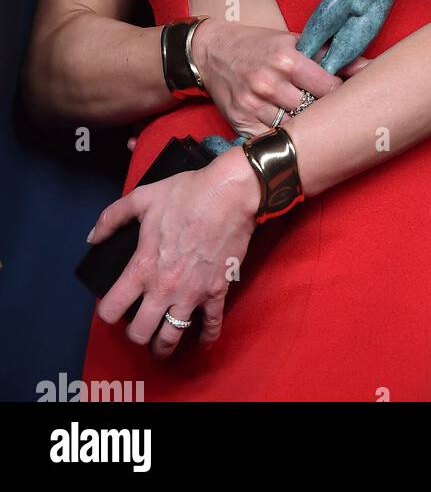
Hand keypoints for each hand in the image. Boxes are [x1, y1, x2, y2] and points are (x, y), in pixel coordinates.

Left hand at [87, 149, 259, 357]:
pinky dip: (206, 337)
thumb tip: (92, 237)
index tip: (112, 307)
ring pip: (171, 337)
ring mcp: (192, 294)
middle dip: (135, 333)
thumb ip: (112, 217)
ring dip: (164, 345)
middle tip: (139, 325)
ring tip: (162, 344)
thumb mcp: (143, 197)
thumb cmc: (187, 194)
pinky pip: (211, 325)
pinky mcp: (217, 291)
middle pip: (140, 333)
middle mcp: (164, 288)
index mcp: (143, 267)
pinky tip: (202, 341)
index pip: (111, 309)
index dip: (106, 312)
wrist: (230, 193)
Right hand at [193, 17, 343, 136]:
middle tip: (332, 114)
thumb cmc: (259, 45)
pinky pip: (271, 139)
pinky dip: (281, 137)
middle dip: (323, 112)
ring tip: (309, 122)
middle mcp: (269, 82)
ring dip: (303, 127)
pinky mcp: (240, 122)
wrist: (212, 52)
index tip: (345, 96)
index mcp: (287, 59)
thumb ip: (329, 56)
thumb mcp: (293, 42)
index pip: (328, 87)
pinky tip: (288, 131)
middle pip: (312, 110)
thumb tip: (368, 66)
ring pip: (293, 128)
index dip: (340, 93)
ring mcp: (253, 104)